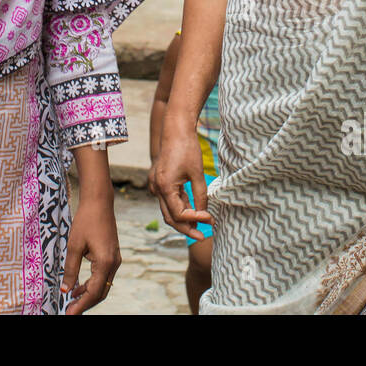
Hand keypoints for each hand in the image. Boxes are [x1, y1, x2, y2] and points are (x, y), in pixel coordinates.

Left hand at [62, 195, 120, 313]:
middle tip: (69, 311)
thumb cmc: (85, 221)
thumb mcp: (74, 245)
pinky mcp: (112, 256)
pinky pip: (103, 276)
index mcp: (105, 262)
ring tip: (71, 301)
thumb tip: (65, 290)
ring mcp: (115, 260)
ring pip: (103, 286)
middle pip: (101, 293)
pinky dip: (91, 284)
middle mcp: (113, 264)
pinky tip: (78, 287)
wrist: (99, 202)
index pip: (93, 292)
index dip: (81, 305)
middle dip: (85, 304)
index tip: (69, 314)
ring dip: (88, 295)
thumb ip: (70, 269)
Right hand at [151, 119, 210, 238]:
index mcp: (164, 187)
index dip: (194, 220)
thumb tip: (204, 214)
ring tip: (201, 225)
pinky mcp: (159, 181)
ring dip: (183, 218)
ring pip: (168, 209)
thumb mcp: (197, 174)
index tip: (210, 219)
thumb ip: (200, 195)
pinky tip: (194, 209)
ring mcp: (155, 184)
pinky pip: (168, 199)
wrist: (175, 129)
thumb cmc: (187, 148)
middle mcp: (156, 188)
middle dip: (186, 227)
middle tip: (203, 235)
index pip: (179, 214)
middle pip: (170, 216)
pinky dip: (180, 205)